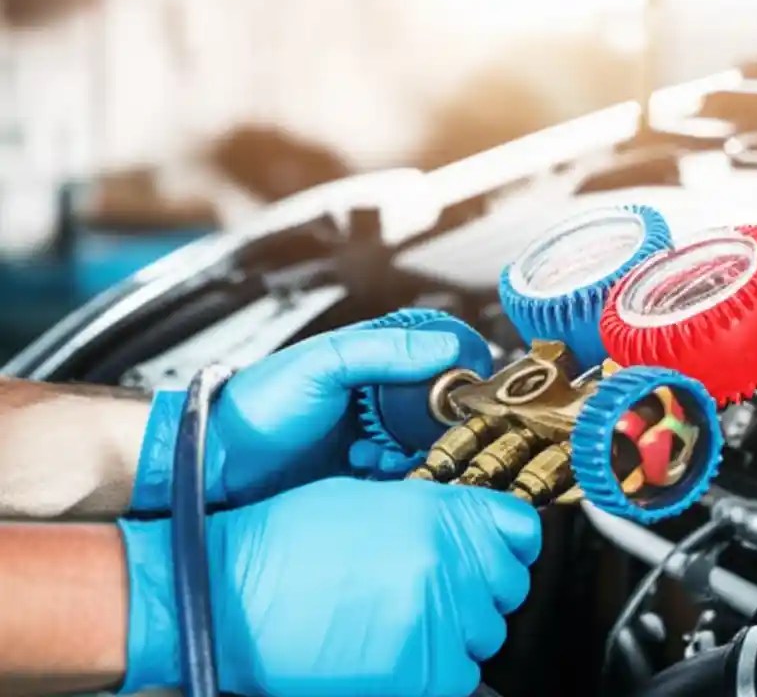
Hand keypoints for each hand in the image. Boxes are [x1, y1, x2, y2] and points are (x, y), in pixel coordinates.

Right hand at [119, 478, 540, 696]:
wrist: (230, 592)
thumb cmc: (285, 545)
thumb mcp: (369, 502)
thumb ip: (432, 517)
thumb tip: (470, 537)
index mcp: (441, 510)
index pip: (521, 531)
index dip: (508, 547)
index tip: (492, 558)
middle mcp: (450, 558)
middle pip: (509, 588)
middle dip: (478, 595)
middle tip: (431, 599)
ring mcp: (439, 614)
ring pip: (485, 637)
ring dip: (454, 637)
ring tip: (399, 628)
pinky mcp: (421, 669)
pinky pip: (458, 678)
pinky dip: (434, 675)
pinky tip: (393, 658)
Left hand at [131, 326, 462, 509]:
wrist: (217, 468)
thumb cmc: (259, 406)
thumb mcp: (322, 363)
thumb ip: (384, 350)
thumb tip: (446, 346)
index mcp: (374, 365)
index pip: (436, 364)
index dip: (457, 378)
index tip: (466, 393)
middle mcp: (380, 404)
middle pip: (440, 413)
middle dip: (440, 425)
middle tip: (430, 433)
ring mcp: (375, 444)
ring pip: (427, 450)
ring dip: (417, 455)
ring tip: (384, 455)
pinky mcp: (368, 484)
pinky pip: (407, 484)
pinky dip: (401, 481)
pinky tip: (374, 474)